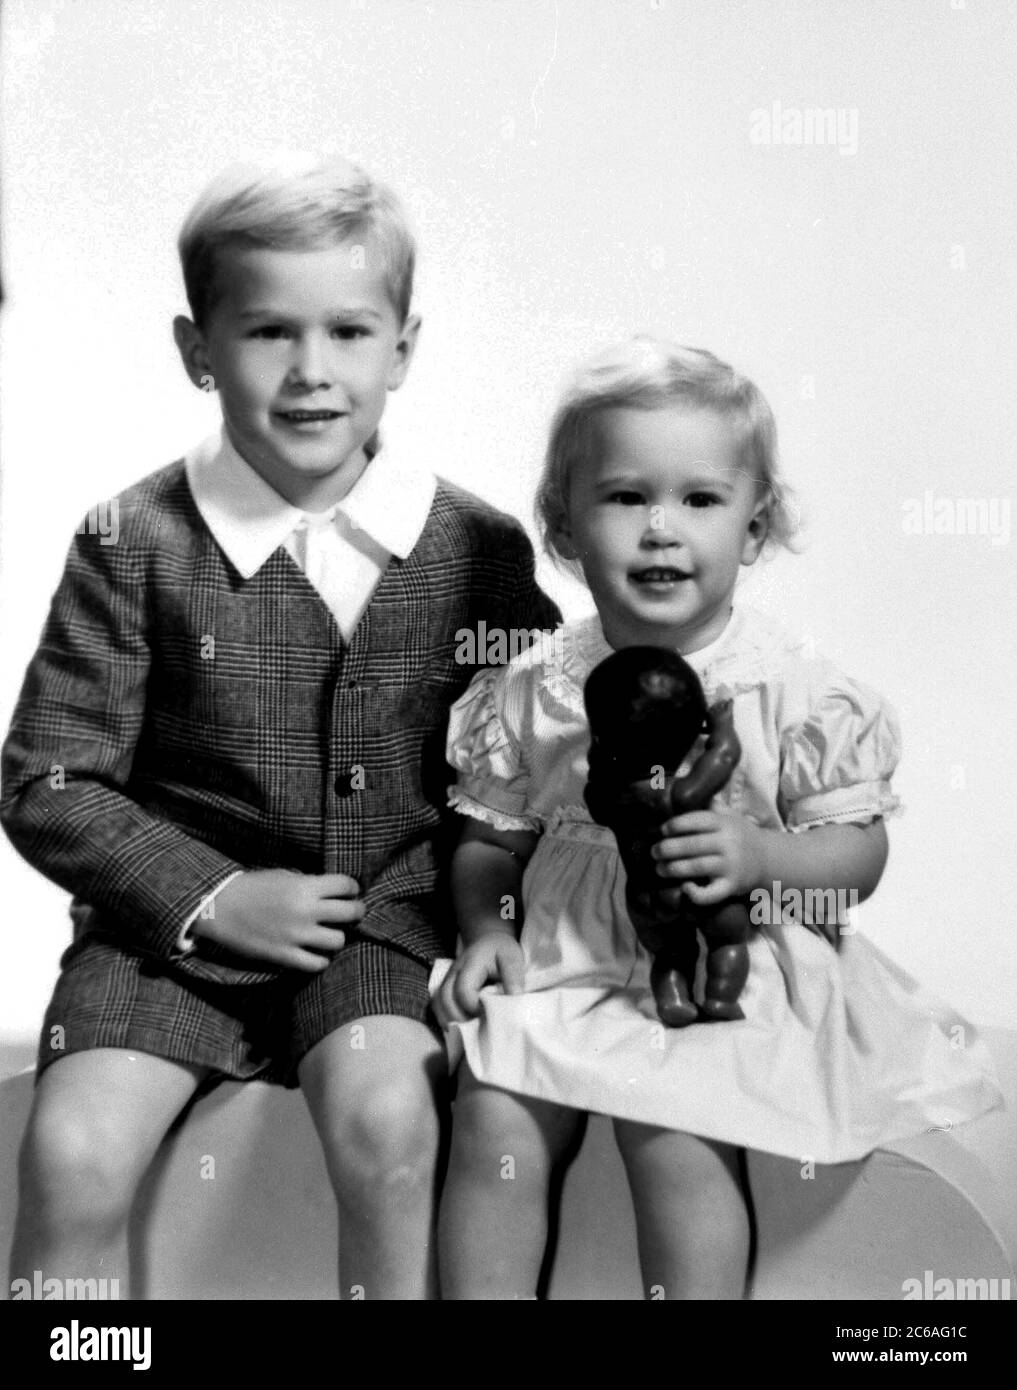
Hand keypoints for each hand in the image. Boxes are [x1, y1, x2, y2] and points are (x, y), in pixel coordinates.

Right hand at [193, 869, 364, 971]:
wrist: (219, 908)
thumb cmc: (252, 887)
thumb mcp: (283, 875)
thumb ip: (309, 883)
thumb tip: (334, 892)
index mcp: (305, 886)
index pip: (346, 885)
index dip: (353, 888)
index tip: (351, 892)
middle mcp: (305, 911)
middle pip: (351, 913)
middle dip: (357, 911)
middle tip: (353, 912)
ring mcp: (296, 935)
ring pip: (338, 941)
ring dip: (337, 937)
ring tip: (330, 934)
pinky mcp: (284, 955)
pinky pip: (317, 963)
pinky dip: (321, 959)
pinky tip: (316, 953)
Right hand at [434, 935, 525, 1025]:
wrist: (488, 940)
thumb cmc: (501, 950)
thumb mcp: (512, 957)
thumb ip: (513, 976)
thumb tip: (514, 997)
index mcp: (470, 963)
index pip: (463, 990)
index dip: (474, 1006)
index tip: (490, 1014)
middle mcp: (453, 971)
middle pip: (445, 999)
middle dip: (460, 1018)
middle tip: (478, 1027)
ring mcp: (447, 979)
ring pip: (438, 1003)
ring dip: (451, 1020)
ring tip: (469, 1031)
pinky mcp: (446, 987)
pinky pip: (437, 1005)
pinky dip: (446, 1018)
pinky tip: (460, 1028)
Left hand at [651, 807, 765, 905]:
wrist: (768, 859)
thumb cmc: (741, 835)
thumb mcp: (731, 815)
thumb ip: (711, 804)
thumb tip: (687, 788)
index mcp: (724, 824)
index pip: (697, 820)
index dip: (676, 825)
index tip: (663, 830)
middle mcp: (728, 843)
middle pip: (692, 845)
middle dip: (668, 849)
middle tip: (654, 852)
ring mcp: (731, 866)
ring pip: (697, 867)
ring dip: (673, 869)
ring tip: (659, 868)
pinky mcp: (731, 886)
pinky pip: (711, 894)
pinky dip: (696, 893)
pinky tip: (685, 888)